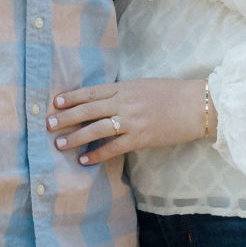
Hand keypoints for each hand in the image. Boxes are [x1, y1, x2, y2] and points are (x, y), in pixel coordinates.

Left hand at [48, 79, 212, 165]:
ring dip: (76, 137)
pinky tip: (84, 160)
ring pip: (97, 129)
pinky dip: (97, 154)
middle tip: (48, 124)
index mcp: (125, 87)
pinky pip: (114, 147)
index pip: (92, 91)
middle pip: (89, 109)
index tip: (55, 102)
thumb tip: (102, 99)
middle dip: (66, 117)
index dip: (72, 97)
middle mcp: (125, 102)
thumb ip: (123, 92)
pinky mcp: (141, 138)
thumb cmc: (172, 93)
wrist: (197, 106)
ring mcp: (132, 121)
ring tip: (59, 144)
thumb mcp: (144, 86)